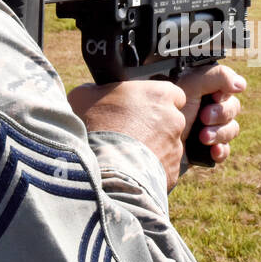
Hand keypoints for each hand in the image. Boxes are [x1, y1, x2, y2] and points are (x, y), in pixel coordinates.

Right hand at [68, 79, 187, 189]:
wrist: (104, 168)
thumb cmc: (95, 127)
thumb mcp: (84, 96)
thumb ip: (97, 90)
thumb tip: (94, 92)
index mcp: (159, 95)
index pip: (172, 93)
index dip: (156, 101)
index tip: (141, 108)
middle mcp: (174, 119)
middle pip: (169, 121)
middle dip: (154, 127)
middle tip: (130, 133)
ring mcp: (176, 147)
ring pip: (167, 146)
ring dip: (152, 149)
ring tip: (126, 156)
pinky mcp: (173, 172)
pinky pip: (163, 169)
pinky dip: (150, 170)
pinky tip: (131, 171)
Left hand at [175, 64, 245, 166]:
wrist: (153, 144)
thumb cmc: (166, 111)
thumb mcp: (190, 86)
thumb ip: (216, 76)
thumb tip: (241, 84)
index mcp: (205, 90)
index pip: (230, 87)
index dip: (225, 94)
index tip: (214, 98)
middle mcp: (208, 108)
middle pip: (233, 108)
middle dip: (221, 114)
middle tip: (204, 117)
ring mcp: (209, 129)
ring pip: (232, 129)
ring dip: (220, 133)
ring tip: (202, 137)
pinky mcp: (207, 149)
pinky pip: (225, 150)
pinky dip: (221, 150)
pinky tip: (212, 151)